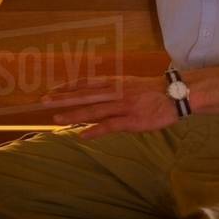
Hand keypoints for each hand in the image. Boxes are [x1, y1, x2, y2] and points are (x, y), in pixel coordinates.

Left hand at [42, 75, 177, 140]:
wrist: (174, 95)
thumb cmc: (152, 91)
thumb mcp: (129, 84)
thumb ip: (112, 89)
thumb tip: (95, 95)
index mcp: (114, 83)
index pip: (86, 83)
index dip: (68, 87)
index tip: (52, 90)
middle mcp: (115, 92)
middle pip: (84, 95)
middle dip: (63, 98)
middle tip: (43, 101)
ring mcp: (122, 106)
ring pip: (93, 110)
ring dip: (74, 115)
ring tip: (57, 119)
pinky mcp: (131, 120)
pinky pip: (110, 125)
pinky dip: (95, 130)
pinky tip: (82, 135)